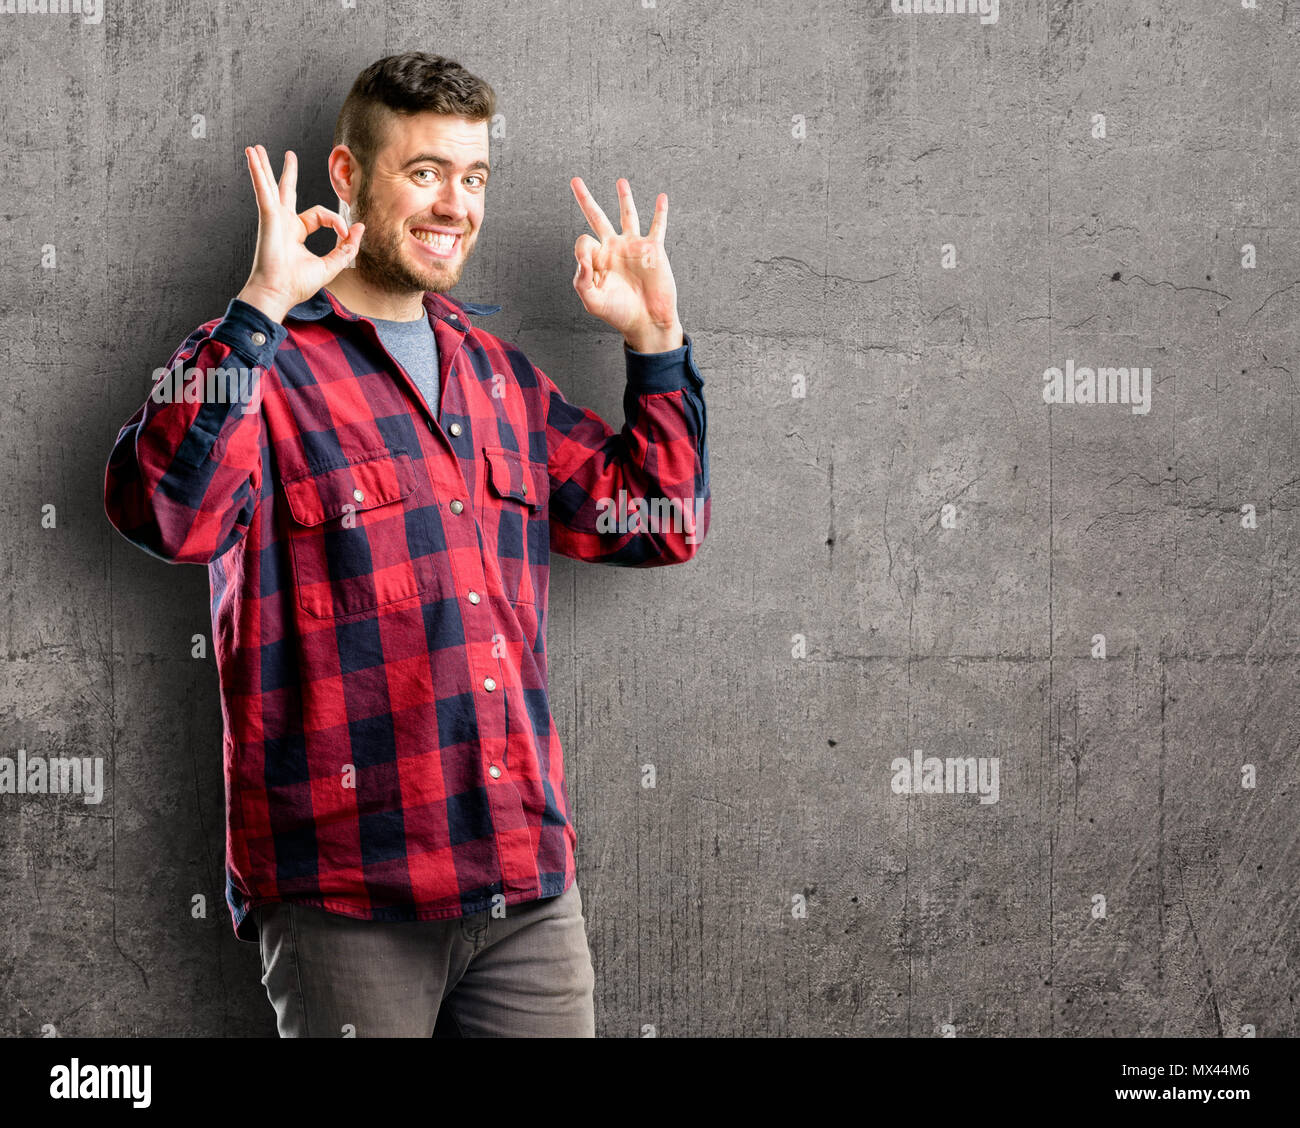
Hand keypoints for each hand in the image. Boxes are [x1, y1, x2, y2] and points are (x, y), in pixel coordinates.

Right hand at [236, 145, 364, 322]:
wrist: (278, 292)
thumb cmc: (297, 284)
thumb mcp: (330, 265)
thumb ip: (346, 248)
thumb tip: (360, 228)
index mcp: (296, 233)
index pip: (319, 214)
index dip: (337, 221)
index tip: (346, 233)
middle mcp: (283, 223)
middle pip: (287, 191)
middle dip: (288, 173)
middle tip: (289, 156)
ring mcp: (273, 218)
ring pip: (270, 185)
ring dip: (263, 165)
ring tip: (255, 148)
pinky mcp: (267, 215)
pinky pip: (263, 189)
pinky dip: (257, 172)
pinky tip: (251, 156)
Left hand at [570, 177, 682, 351]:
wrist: (647, 321)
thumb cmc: (618, 314)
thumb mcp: (593, 301)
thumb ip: (582, 278)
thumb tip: (583, 253)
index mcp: (597, 260)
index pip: (583, 241)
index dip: (584, 249)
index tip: (590, 264)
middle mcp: (613, 249)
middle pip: (597, 217)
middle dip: (585, 198)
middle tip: (575, 180)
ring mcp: (634, 246)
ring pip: (627, 215)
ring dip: (624, 197)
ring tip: (620, 181)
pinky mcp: (653, 249)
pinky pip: (657, 226)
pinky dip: (660, 212)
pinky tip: (662, 198)